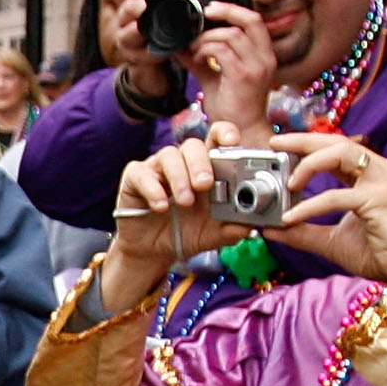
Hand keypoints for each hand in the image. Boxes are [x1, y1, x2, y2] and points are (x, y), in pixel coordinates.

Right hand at [99, 139, 241, 307]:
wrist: (153, 251)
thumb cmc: (185, 233)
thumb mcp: (213, 235)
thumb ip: (232, 229)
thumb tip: (251, 227)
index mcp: (207, 170)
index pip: (216, 139)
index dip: (225, 134)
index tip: (233, 142)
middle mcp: (183, 164)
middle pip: (193, 145)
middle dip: (201, 162)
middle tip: (205, 185)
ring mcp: (157, 169)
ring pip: (169, 156)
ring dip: (179, 178)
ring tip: (185, 201)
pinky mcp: (135, 178)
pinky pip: (142, 173)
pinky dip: (153, 189)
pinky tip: (160, 207)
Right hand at [102, 0, 177, 102]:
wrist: (151, 61)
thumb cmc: (158, 30)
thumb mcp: (157, 11)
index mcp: (129, 6)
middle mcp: (124, 22)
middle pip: (124, 9)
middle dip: (133, 6)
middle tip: (144, 5)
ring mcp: (127, 40)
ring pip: (126, 34)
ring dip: (134, 31)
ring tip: (140, 29)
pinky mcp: (136, 57)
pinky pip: (141, 54)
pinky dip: (149, 53)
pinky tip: (159, 53)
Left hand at [182, 0, 280, 140]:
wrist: (240, 132)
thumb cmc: (231, 107)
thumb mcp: (214, 76)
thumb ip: (200, 58)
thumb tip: (180, 44)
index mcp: (262, 55)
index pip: (254, 21)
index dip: (232, 10)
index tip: (210, 10)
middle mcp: (264, 58)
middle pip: (249, 20)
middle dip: (224, 12)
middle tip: (203, 15)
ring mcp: (256, 67)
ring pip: (231, 35)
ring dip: (207, 38)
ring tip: (195, 49)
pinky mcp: (244, 76)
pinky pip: (223, 51)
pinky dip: (206, 50)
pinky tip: (198, 59)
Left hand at [269, 132, 386, 280]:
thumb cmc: (381, 254)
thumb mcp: (333, 240)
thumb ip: (304, 232)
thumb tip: (271, 229)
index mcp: (374, 175)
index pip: (338, 148)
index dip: (310, 144)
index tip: (283, 146)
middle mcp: (382, 170)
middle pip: (338, 142)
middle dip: (304, 140)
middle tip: (276, 144)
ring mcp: (384, 180)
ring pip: (341, 154)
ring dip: (309, 164)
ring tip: (288, 182)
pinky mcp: (381, 198)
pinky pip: (337, 196)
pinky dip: (310, 205)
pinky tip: (291, 217)